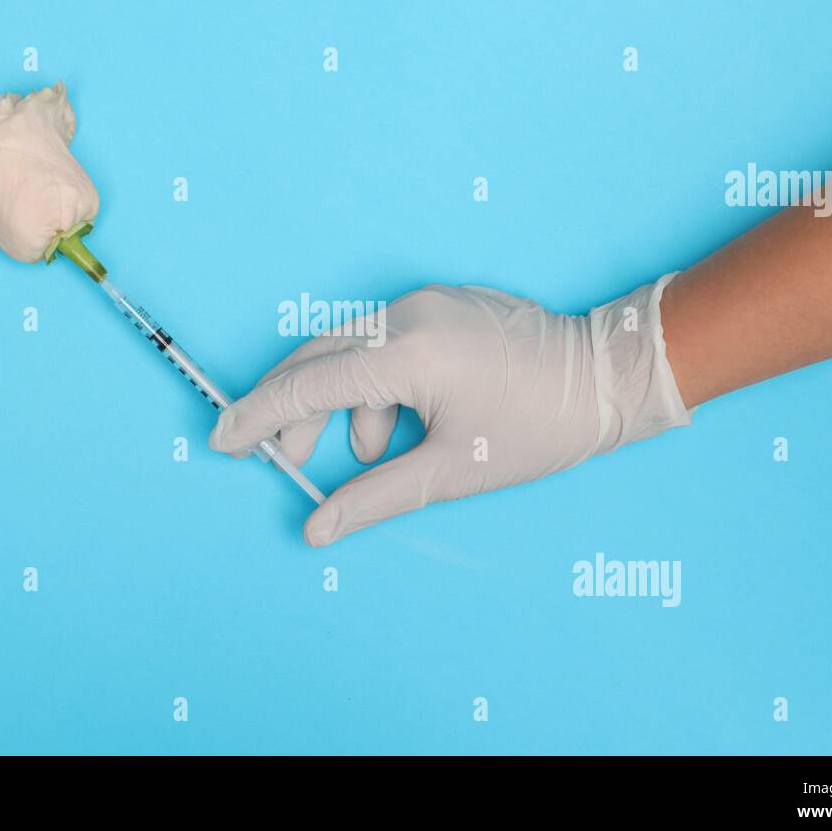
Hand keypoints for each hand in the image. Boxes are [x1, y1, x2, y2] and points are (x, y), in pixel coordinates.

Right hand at [209, 277, 692, 546]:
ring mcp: (424, 302)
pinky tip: (404, 424)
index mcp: (408, 351)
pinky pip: (382, 342)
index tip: (223, 441)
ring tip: (375, 455)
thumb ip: (374, 497)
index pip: (308, 384)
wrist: (608, 374)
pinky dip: (376, 386)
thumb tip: (317, 528)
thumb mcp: (453, 470)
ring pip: (349, 352)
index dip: (259, 416)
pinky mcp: (439, 304)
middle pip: (316, 358)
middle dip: (292, 412)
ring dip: (344, 405)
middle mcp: (407, 313)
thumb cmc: (539, 425)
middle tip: (282, 459)